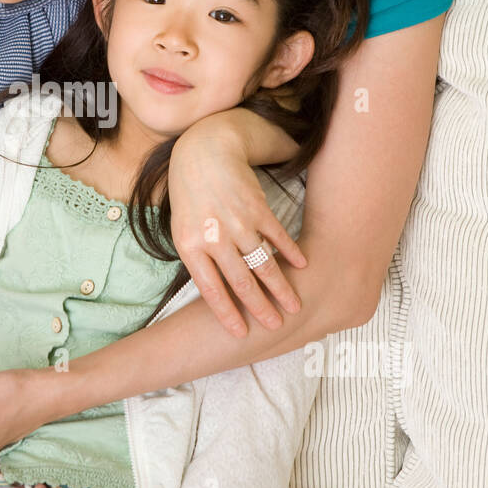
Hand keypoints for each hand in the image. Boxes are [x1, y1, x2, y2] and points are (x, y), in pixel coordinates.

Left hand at [168, 120, 306, 335]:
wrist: (204, 154)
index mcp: (190, 245)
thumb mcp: (184, 230)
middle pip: (241, 281)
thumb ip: (200, 260)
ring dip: (282, 287)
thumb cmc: (192, 198)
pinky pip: (277, 237)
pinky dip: (291, 253)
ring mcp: (237, 222)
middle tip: (276, 327)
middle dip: (260, 307)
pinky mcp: (257, 208)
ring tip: (294, 305)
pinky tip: (303, 266)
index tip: (240, 334)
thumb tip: (218, 294)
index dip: (226, 313)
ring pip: (263, 263)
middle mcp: (214, 236)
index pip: (210, 288)